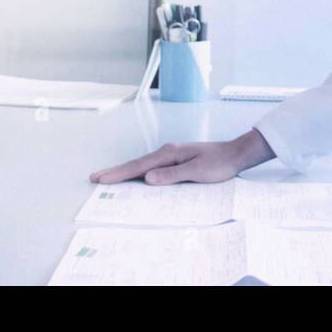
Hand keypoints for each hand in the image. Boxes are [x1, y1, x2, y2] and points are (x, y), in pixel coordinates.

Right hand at [89, 129, 274, 184]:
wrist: (236, 154)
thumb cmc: (220, 163)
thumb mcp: (197, 172)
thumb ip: (172, 175)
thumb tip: (147, 178)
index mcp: (170, 153)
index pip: (139, 166)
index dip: (119, 173)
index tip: (101, 178)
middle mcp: (168, 152)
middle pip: (136, 164)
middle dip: (116, 171)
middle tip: (95, 177)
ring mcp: (171, 156)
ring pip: (142, 165)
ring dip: (125, 172)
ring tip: (108, 178)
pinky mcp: (176, 161)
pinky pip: (152, 167)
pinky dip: (138, 172)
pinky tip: (135, 178)